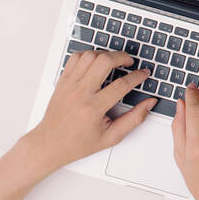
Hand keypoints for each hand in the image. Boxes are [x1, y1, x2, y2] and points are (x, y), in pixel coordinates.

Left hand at [24, 50, 155, 173]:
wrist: (49, 144)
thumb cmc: (77, 143)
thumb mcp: (111, 137)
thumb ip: (134, 119)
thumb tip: (149, 104)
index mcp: (93, 108)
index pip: (121, 84)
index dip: (137, 76)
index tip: (143, 74)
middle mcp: (80, 93)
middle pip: (104, 62)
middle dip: (122, 57)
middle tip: (129, 62)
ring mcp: (69, 85)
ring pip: (89, 56)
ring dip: (105, 54)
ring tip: (113, 61)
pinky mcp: (62, 81)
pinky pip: (75, 58)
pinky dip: (89, 55)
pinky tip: (96, 61)